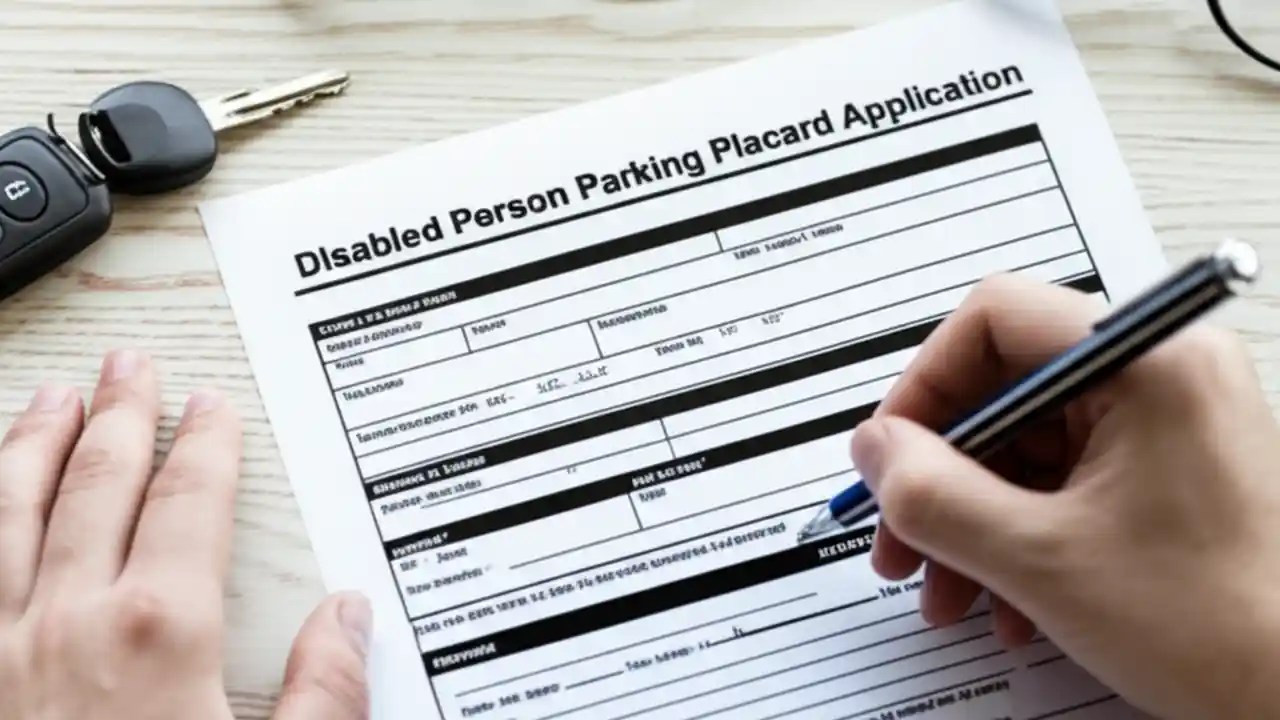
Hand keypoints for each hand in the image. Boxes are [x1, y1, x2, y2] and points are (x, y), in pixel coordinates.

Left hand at [0, 351, 371, 719]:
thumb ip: (322, 694)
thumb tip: (347, 619)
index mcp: (160, 634)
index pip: (190, 505)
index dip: (205, 446)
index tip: (210, 409)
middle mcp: (70, 625)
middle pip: (96, 488)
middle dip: (119, 416)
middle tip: (127, 369)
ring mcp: (2, 650)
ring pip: (10, 515)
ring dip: (33, 448)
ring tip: (52, 402)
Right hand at [853, 275, 1279, 719]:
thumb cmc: (1231, 627)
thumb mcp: (1041, 560)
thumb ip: (934, 496)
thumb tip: (876, 451)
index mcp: (1150, 361)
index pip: (994, 319)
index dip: (924, 386)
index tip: (892, 451)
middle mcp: (1165, 373)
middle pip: (1004, 389)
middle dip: (940, 476)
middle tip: (903, 533)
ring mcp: (1168, 421)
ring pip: (1026, 444)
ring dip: (971, 518)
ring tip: (949, 586)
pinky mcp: (1167, 466)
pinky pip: (1063, 478)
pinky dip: (1017, 532)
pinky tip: (1004, 596)